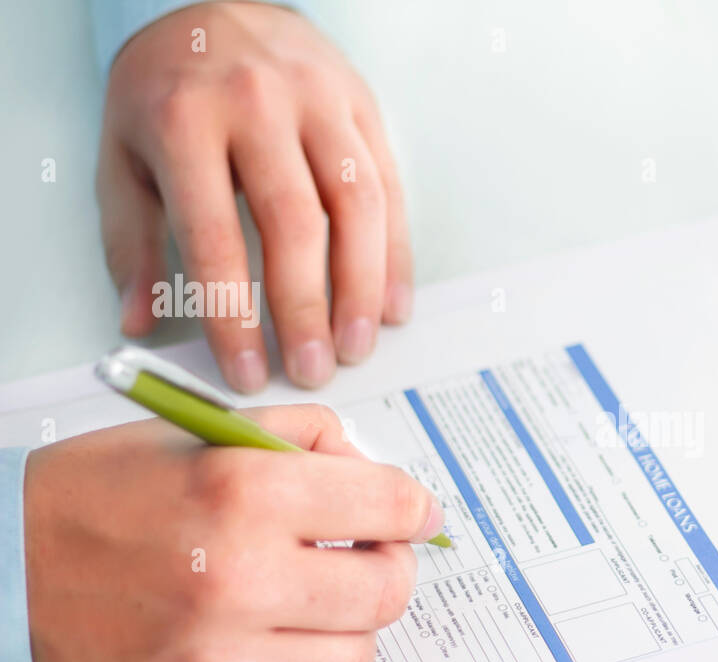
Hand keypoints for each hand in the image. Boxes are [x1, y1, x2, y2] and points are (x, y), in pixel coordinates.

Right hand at [24, 405, 441, 661]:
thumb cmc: (95, 496)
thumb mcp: (196, 435)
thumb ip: (295, 438)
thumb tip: (369, 467)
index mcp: (244, 492)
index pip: (389, 507)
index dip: (414, 509)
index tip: (415, 515)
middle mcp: (239, 577)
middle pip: (388, 590)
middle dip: (390, 568)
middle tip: (369, 557)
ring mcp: (222, 654)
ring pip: (355, 654)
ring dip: (345, 623)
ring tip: (309, 598)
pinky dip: (288, 659)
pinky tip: (251, 630)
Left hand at [96, 2, 412, 392]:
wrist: (217, 5)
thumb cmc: (168, 93)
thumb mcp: (123, 157)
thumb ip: (131, 242)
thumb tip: (139, 321)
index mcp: (185, 120)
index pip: (214, 237)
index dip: (234, 316)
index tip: (248, 372)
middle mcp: (257, 105)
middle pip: (295, 224)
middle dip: (306, 310)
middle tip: (312, 370)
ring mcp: (319, 101)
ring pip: (357, 206)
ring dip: (362, 288)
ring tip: (357, 345)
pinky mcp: (362, 106)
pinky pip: (390, 187)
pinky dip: (396, 254)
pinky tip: (391, 304)